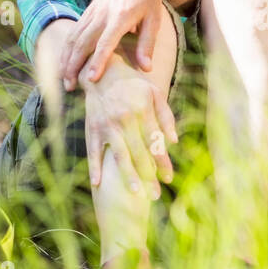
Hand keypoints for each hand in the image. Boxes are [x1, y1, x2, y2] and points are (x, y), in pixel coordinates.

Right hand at [60, 0, 170, 89]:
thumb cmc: (148, 0)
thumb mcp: (154, 20)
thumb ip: (147, 44)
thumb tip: (146, 69)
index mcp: (120, 17)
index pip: (106, 42)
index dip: (98, 61)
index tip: (91, 79)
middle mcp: (102, 15)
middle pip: (83, 42)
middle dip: (74, 65)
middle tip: (70, 86)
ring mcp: (92, 12)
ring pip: (74, 38)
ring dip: (66, 59)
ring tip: (64, 79)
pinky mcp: (87, 12)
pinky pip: (73, 32)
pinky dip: (66, 48)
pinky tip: (64, 63)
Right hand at [81, 57, 177, 198]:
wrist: (102, 72)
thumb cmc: (133, 85)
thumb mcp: (154, 93)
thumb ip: (166, 116)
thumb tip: (174, 140)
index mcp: (143, 111)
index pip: (156, 142)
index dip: (163, 162)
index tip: (169, 179)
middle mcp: (125, 119)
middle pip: (139, 153)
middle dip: (148, 176)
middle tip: (155, 196)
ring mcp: (107, 125)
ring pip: (119, 155)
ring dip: (127, 175)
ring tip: (136, 194)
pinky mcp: (92, 129)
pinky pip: (94, 151)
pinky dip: (95, 168)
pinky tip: (98, 184)